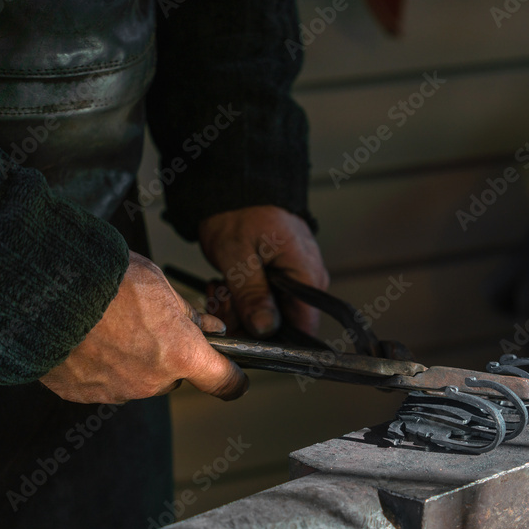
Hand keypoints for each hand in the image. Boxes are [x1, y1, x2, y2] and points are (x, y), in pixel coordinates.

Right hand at [40, 252, 247, 403]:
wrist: (44, 291)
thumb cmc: (108, 280)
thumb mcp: (161, 286)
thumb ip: (187, 314)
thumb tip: (208, 327)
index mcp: (182, 355)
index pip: (224, 382)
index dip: (232, 379)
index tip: (233, 376)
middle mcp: (153, 382)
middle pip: (172, 374)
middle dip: (166, 354)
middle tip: (146, 323)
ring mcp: (116, 391)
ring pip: (136, 378)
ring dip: (131, 359)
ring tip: (108, 324)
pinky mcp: (82, 394)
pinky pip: (101, 382)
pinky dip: (98, 365)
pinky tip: (85, 338)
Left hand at [198, 206, 328, 336]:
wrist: (237, 185)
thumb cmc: (242, 211)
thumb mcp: (239, 257)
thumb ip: (253, 295)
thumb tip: (264, 330)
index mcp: (307, 277)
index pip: (303, 330)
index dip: (274, 342)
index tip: (245, 339)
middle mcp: (307, 282)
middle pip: (283, 327)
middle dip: (247, 324)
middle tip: (222, 304)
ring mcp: (294, 280)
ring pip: (269, 317)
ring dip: (240, 312)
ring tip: (220, 290)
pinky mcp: (280, 277)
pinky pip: (264, 302)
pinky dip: (242, 300)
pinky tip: (225, 287)